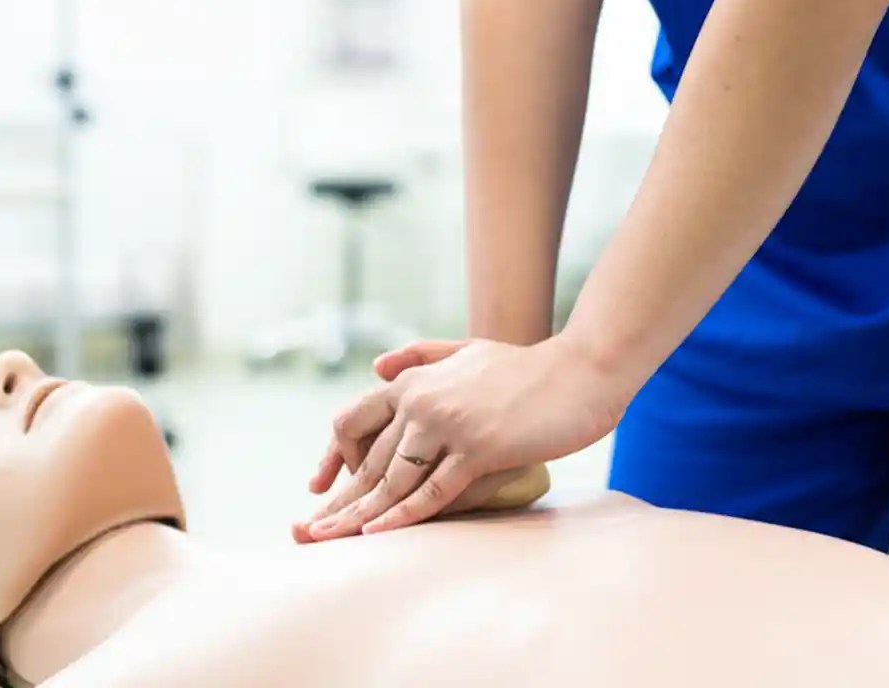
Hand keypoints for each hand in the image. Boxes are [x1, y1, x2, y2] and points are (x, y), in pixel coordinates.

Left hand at [299, 333, 629, 540]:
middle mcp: (421, 400)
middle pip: (366, 460)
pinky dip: (403, 514)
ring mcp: (448, 424)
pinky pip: (433, 490)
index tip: (321, 487)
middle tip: (307, 532)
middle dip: (337, 500)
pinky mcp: (479, 448)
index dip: (334, 457)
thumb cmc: (527, 367)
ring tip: (327, 540)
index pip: (352, 421)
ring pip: (392, 479)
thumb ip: (421, 356)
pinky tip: (378, 533)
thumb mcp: (466, 348)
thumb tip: (376, 366)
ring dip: (357, 514)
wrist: (582, 371)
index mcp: (413, 380)